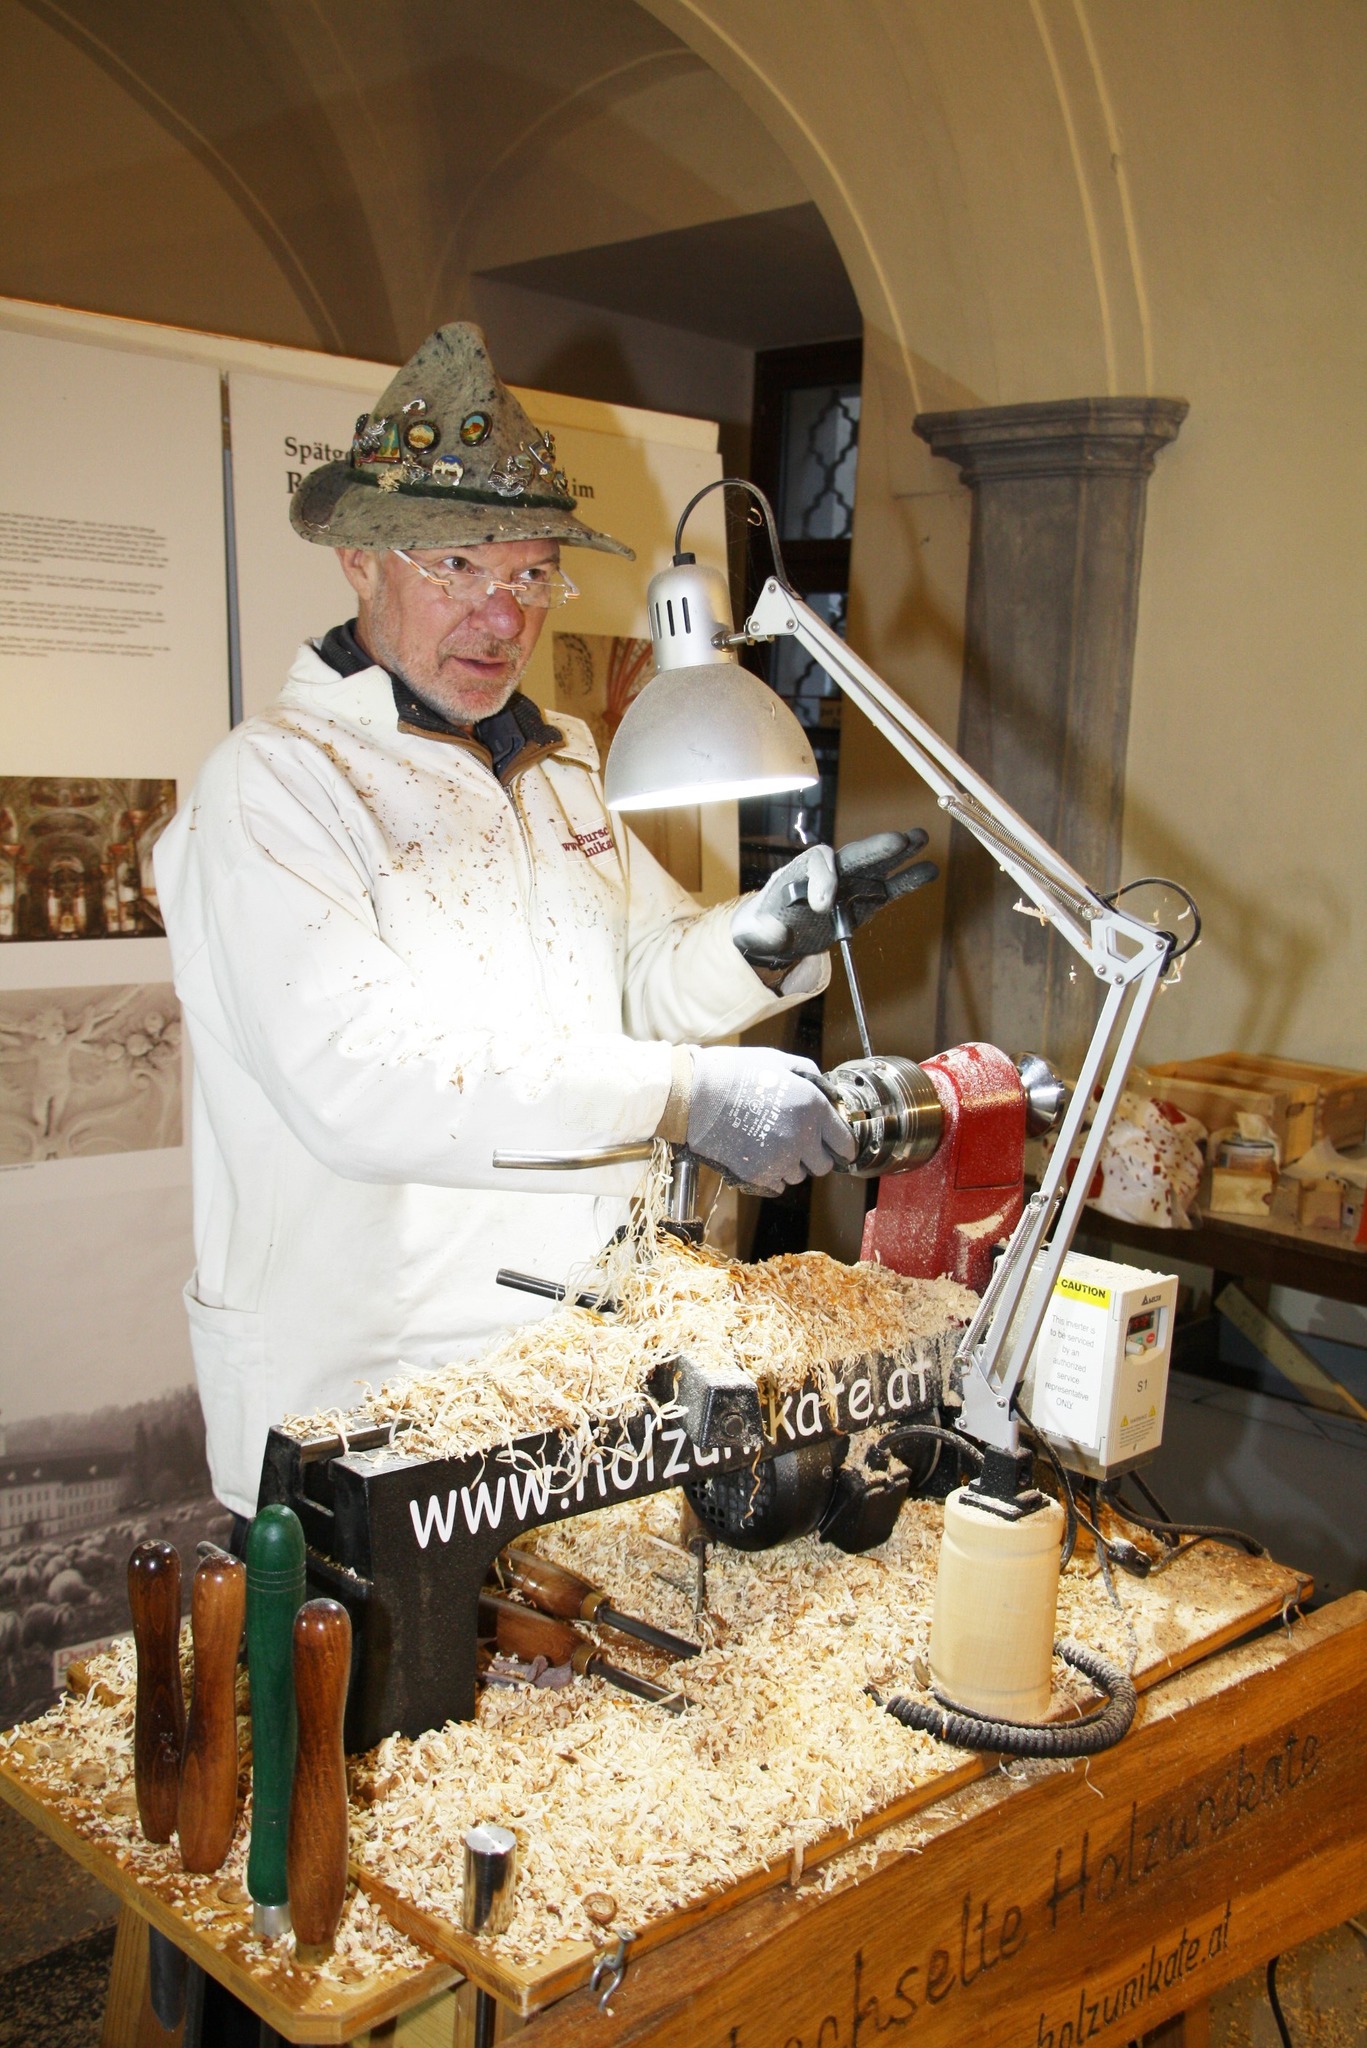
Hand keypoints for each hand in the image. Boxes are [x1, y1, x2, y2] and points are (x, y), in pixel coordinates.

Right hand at [685, 1047, 855, 1194]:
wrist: (694, 1093)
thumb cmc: (735, 1072)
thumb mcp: (778, 1060)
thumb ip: (809, 1075)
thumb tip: (825, 1092)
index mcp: (813, 1107)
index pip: (844, 1142)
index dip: (842, 1145)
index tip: (838, 1147)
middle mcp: (802, 1137)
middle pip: (824, 1165)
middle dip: (815, 1155)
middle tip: (799, 1142)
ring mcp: (780, 1159)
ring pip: (799, 1176)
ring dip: (792, 1164)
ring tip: (771, 1144)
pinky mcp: (758, 1174)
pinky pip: (778, 1185)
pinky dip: (772, 1175)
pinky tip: (759, 1156)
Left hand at [731, 830, 937, 970]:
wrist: (777, 935)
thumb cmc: (764, 925)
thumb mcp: (757, 931)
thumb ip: (766, 931)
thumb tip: (779, 930)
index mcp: (800, 871)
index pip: (817, 864)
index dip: (823, 880)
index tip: (823, 905)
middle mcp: (828, 872)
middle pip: (853, 855)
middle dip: (875, 848)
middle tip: (898, 841)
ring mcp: (849, 885)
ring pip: (875, 865)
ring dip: (899, 852)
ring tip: (921, 837)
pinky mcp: (863, 903)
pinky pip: (888, 890)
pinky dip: (907, 880)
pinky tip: (928, 869)